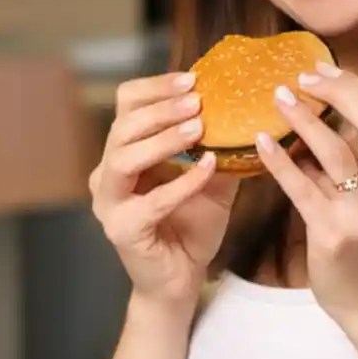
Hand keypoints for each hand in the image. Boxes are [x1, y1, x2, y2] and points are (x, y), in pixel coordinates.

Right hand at [91, 72, 239, 305]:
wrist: (182, 279)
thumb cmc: (192, 227)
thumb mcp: (212, 180)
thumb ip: (219, 147)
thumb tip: (249, 110)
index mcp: (123, 153)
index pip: (126, 105)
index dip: (155, 88)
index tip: (192, 79)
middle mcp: (107, 173)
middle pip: (122, 126)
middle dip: (161, 109)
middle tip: (197, 101)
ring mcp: (109, 202)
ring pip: (123, 157)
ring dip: (162, 138)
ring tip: (198, 128)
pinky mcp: (122, 229)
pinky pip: (151, 201)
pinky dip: (181, 182)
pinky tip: (208, 167)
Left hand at [256, 62, 357, 324]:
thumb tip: (324, 113)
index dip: (355, 87)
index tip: (323, 70)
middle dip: (337, 91)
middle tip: (302, 77)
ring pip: (336, 152)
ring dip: (304, 119)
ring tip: (278, 99)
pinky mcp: (334, 233)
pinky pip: (302, 187)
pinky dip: (280, 161)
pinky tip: (262, 142)